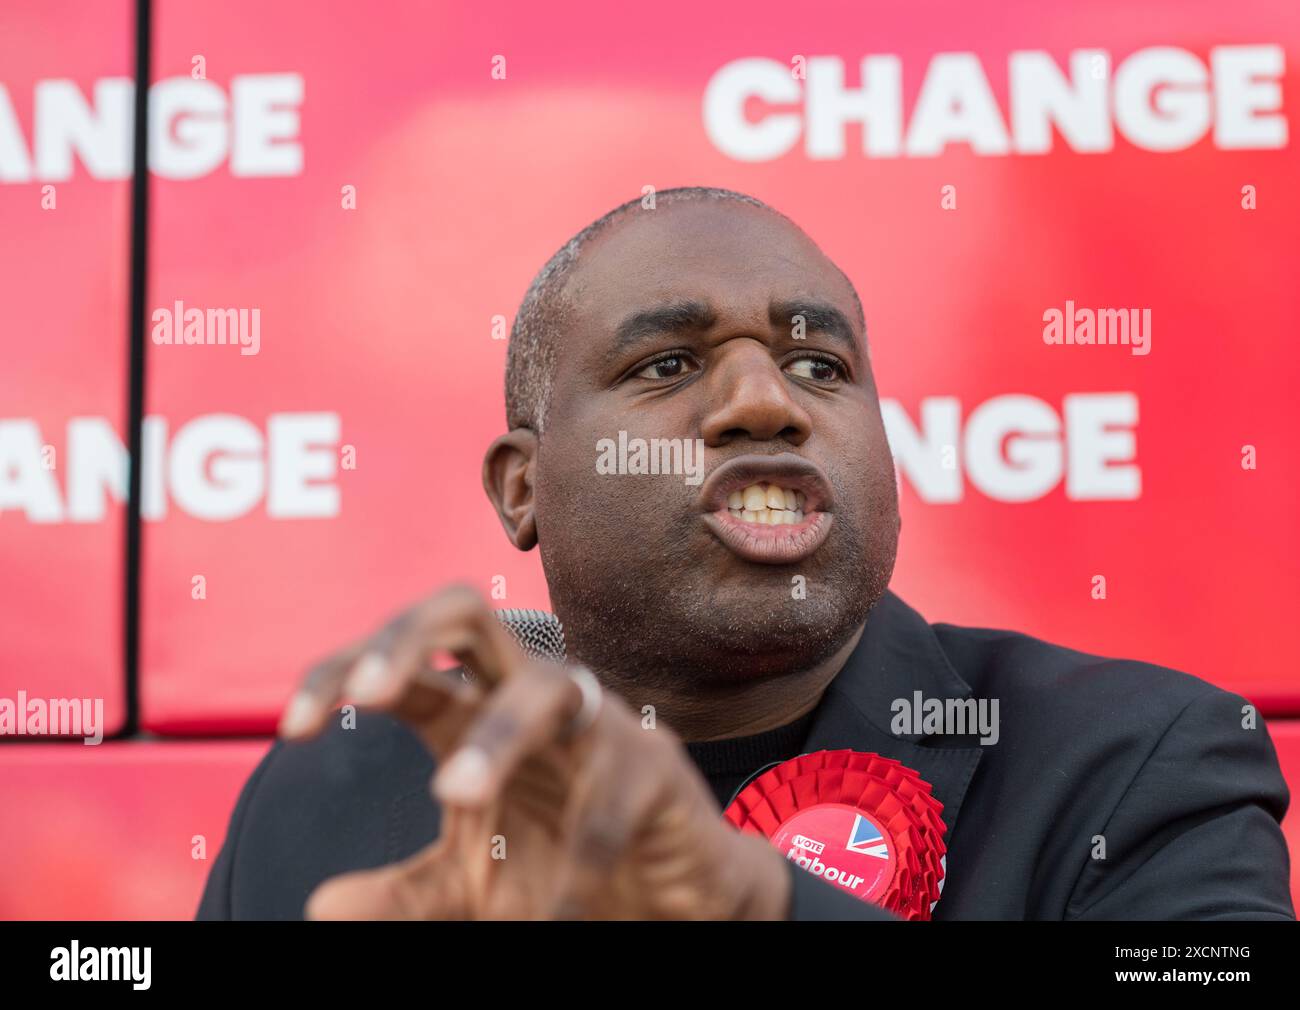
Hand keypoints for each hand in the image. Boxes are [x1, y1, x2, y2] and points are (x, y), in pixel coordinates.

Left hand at [277, 585, 790, 919]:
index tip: (293, 728)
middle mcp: (529, 701)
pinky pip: (609, 796)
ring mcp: (596, 727)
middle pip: (468, 614)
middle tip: (368, 694)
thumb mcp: (467, 886)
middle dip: (411, 637)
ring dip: (496, 738)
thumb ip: (401, 894)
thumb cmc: (559, 867)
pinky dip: (576, 861)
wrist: (666, 900)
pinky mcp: (655, 767)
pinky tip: (559, 911)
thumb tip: (320, 905)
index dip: (338, 673)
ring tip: (453, 797)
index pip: (402, 664)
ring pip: (544, 689)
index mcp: (474, 714)